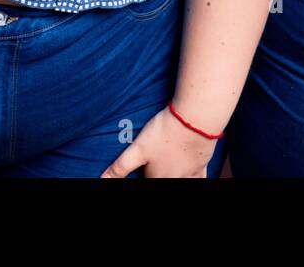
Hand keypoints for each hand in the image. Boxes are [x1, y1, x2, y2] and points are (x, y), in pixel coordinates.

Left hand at [100, 105, 221, 177]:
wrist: (195, 120)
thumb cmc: (165, 132)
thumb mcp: (138, 149)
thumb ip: (119, 167)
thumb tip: (101, 179)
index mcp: (157, 177)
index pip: (146, 182)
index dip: (143, 175)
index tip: (144, 171)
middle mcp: (174, 179)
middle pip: (164, 181)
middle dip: (158, 175)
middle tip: (155, 167)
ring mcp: (190, 174)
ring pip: (184, 183)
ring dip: (174, 177)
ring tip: (168, 172)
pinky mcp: (202, 164)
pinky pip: (201, 180)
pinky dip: (197, 180)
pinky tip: (192, 177)